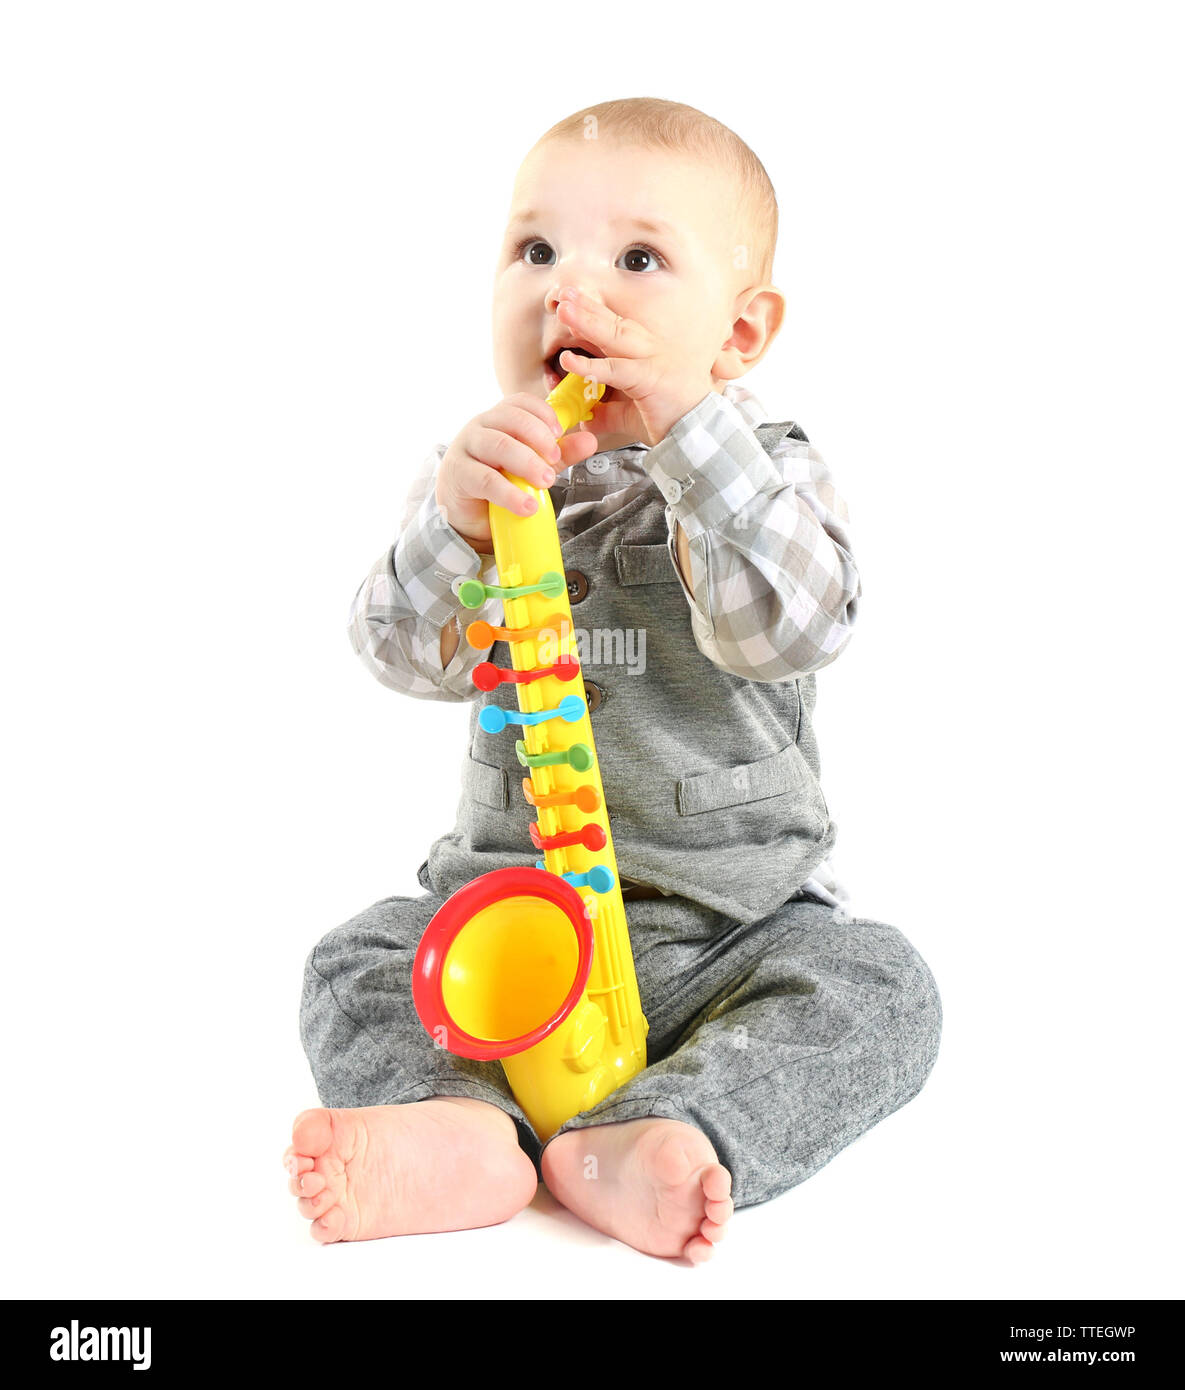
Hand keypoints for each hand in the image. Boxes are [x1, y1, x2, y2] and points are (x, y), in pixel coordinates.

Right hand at [437, 392, 599, 549]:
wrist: (468, 511)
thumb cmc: (498, 479)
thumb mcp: (533, 464)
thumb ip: (559, 452)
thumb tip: (590, 441)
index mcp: (500, 418)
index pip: (520, 402)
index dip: (542, 413)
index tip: (559, 431)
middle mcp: (481, 426)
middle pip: (511, 420)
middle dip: (539, 438)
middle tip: (555, 460)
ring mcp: (467, 447)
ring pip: (498, 446)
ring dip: (527, 463)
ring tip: (546, 482)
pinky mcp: (459, 473)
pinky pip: (484, 479)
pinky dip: (509, 493)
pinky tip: (527, 505)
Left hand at [554, 287, 716, 447]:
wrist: (699, 436)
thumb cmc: (672, 422)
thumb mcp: (632, 416)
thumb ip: (608, 412)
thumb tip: (586, 417)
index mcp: (651, 353)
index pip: (620, 327)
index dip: (596, 313)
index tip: (573, 302)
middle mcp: (654, 350)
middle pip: (616, 323)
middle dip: (589, 306)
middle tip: (565, 293)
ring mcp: (655, 361)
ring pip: (616, 336)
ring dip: (588, 321)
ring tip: (564, 310)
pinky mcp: (652, 379)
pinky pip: (617, 370)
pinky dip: (591, 366)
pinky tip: (569, 361)